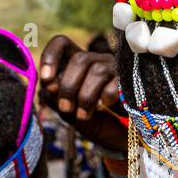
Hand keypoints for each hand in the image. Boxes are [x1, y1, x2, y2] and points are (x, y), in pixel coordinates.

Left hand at [38, 35, 127, 152]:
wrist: (120, 134)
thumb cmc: (91, 118)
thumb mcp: (68, 110)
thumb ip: (54, 97)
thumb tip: (50, 84)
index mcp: (76, 63)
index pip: (61, 43)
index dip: (51, 56)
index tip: (46, 79)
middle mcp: (96, 60)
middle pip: (80, 59)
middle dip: (69, 86)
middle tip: (66, 108)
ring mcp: (115, 69)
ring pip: (97, 71)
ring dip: (85, 97)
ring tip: (83, 116)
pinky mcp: (130, 82)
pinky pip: (116, 83)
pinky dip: (105, 98)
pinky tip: (102, 107)